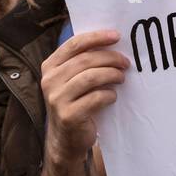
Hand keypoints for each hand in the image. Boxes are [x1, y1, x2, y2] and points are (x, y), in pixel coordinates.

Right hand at [40, 29, 130, 164]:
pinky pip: (95, 98)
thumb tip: (112, 43)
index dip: (97, 37)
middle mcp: (49, 81)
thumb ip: (83, 62)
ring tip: (121, 77)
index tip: (117, 36)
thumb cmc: (74, 102)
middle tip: (125, 62)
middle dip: (110, 58)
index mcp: (50, 66)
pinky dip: (109, 95)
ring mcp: (57, 99)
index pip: (74, 44)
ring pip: (91, 77)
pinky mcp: (68, 115)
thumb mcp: (71, 80)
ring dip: (111, 75)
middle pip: (85, 60)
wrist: (65, 139)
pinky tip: (113, 96)